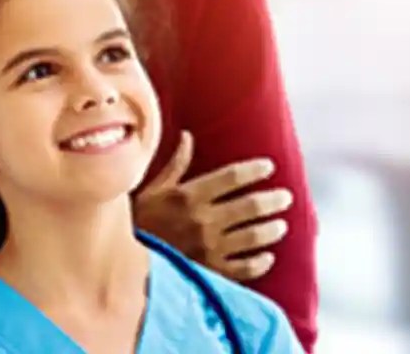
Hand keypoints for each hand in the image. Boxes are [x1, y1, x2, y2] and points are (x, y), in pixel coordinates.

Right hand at [134, 131, 293, 280]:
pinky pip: (244, 269)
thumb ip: (175, 165)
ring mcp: (208, 249)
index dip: (254, 170)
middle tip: (286, 197)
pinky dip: (260, 263)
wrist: (123, 265)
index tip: (269, 166)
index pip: (232, 177)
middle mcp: (203, 221)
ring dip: (272, 230)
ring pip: (253, 237)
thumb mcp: (152, 190)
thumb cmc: (137, 223)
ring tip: (281, 225)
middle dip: (274, 200)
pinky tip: (267, 257)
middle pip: (250, 206)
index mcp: (188, 197)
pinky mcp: (210, 272)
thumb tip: (187, 136)